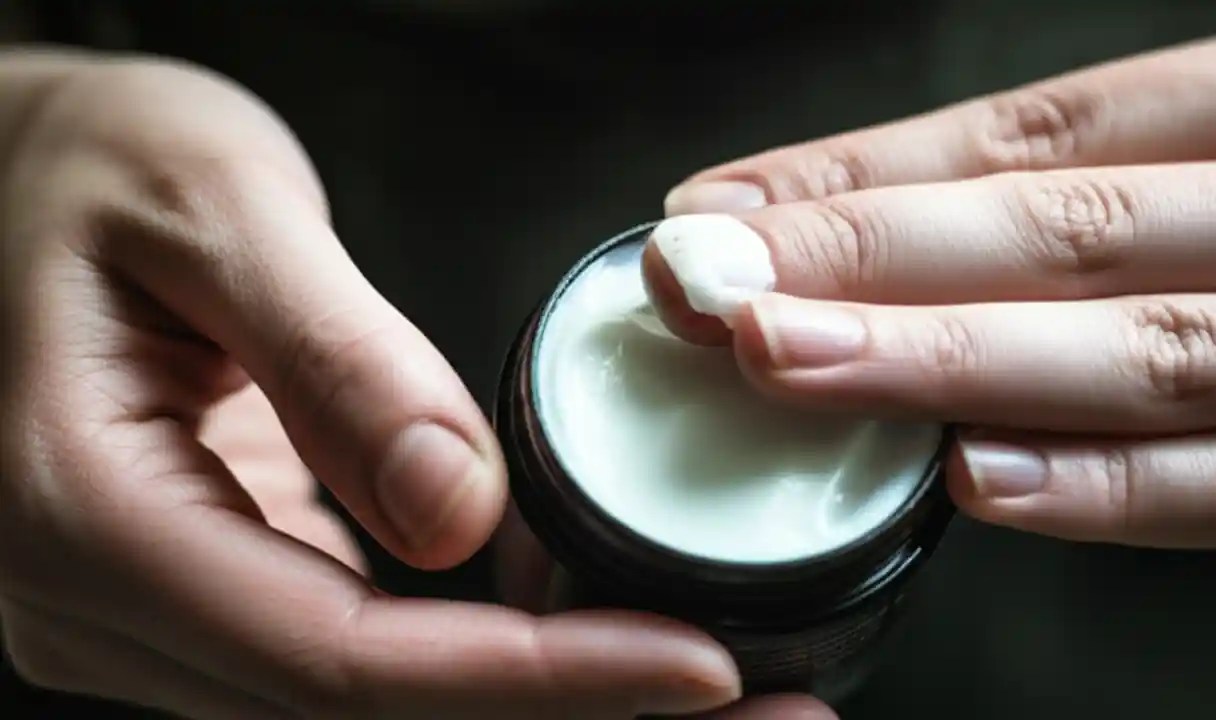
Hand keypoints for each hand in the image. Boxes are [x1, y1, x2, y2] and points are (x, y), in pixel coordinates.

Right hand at [0, 52, 834, 718]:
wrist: (8, 177)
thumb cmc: (85, 163)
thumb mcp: (213, 208)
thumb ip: (332, 358)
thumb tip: (456, 517)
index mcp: (87, 513)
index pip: (343, 657)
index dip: (532, 680)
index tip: (695, 668)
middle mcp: (100, 603)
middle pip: (368, 715)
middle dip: (572, 718)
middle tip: (762, 718)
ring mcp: (143, 614)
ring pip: (366, 708)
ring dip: (541, 705)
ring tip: (703, 689)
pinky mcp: (198, 588)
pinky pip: (352, 659)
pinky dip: (479, 664)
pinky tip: (585, 636)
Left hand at [646, 20, 1215, 548]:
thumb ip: (1119, 183)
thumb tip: (878, 227)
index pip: (1044, 135)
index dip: (865, 173)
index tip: (716, 213)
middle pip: (1064, 229)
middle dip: (863, 257)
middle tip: (704, 285)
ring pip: (1138, 351)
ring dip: (941, 361)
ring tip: (782, 364)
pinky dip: (1115, 487)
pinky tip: (974, 478)